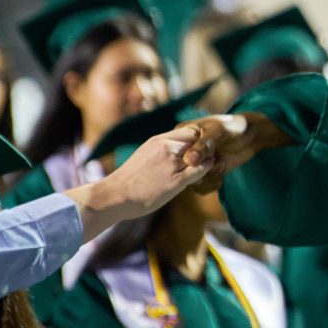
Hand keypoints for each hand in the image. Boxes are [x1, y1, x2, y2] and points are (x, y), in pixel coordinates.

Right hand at [65, 127, 213, 239]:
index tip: (202, 148)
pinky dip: (207, 169)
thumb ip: (161, 151)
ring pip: (201, 154)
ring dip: (208, 158)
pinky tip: (208, 172)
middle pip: (197, 140)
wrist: (116, 195)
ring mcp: (171, 164)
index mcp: (158, 141)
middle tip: (211, 155)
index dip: (198, 140)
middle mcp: (166, 148)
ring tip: (211, 163)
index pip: (188, 132)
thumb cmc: (128, 180)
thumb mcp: (144, 156)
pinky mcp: (176, 180)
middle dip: (206, 147)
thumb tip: (174, 153)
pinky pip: (200, 170)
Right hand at [183, 112, 290, 178]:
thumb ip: (204, 145)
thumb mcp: (219, 132)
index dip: (190, 160)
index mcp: (181, 136)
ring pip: (192, 182)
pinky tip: (223, 170)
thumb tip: (190, 161)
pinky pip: (201, 188)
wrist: (251, 137)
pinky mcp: (204, 174)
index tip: (209, 155)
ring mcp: (194, 164)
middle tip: (218, 158)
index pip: (174, 155)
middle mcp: (185, 152)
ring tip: (222, 162)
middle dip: (203, 170)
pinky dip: (214, 182)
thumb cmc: (234, 128)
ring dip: (210, 176)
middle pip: (182, 172)